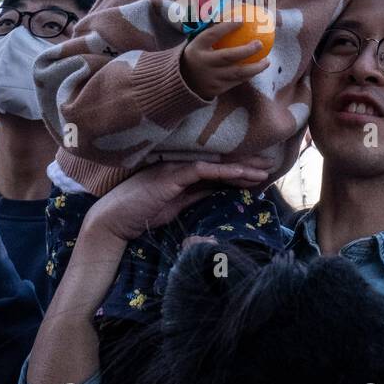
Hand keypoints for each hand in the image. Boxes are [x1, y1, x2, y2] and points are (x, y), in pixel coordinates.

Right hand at [86, 157, 273, 241]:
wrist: (114, 220)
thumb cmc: (141, 213)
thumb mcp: (176, 206)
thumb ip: (195, 196)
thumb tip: (217, 191)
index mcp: (182, 172)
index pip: (216, 168)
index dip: (238, 168)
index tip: (260, 172)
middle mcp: (180, 165)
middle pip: (219, 162)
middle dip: (246, 164)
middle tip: (270, 166)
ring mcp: (175, 169)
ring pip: (215, 164)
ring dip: (241, 168)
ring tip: (263, 171)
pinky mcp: (171, 176)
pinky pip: (201, 171)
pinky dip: (222, 172)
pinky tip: (240, 174)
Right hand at [180, 20, 269, 99]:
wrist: (184, 82)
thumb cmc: (197, 55)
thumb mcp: (199, 42)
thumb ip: (214, 29)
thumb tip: (234, 11)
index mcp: (197, 48)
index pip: (212, 34)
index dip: (227, 26)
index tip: (242, 19)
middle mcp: (203, 63)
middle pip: (227, 56)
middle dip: (246, 50)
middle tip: (259, 43)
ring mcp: (210, 78)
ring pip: (236, 73)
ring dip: (255, 67)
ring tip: (267, 61)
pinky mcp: (217, 89)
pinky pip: (236, 82)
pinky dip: (249, 75)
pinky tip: (258, 69)